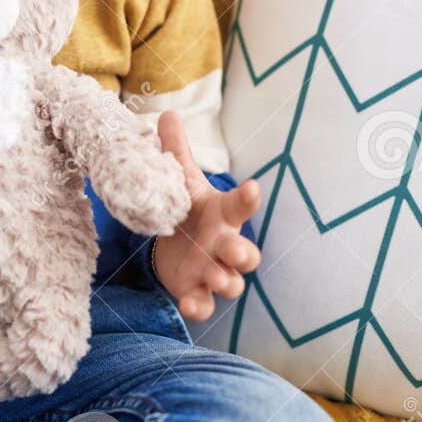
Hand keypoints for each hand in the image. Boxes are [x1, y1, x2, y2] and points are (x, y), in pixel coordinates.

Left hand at [152, 110, 261, 320]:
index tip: (253, 186)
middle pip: (246, 253)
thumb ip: (176, 152)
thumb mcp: (181, 182)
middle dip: (244, 254)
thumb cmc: (189, 210)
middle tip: (237, 251)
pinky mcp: (197, 292)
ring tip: (215, 277)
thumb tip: (167, 113)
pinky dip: (199, 307)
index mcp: (223, 214)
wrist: (176, 246)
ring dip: (225, 281)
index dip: (248, 197)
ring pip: (231, 283)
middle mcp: (224, 245)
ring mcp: (214, 271)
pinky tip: (188, 305)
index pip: (240, 204)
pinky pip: (204, 305)